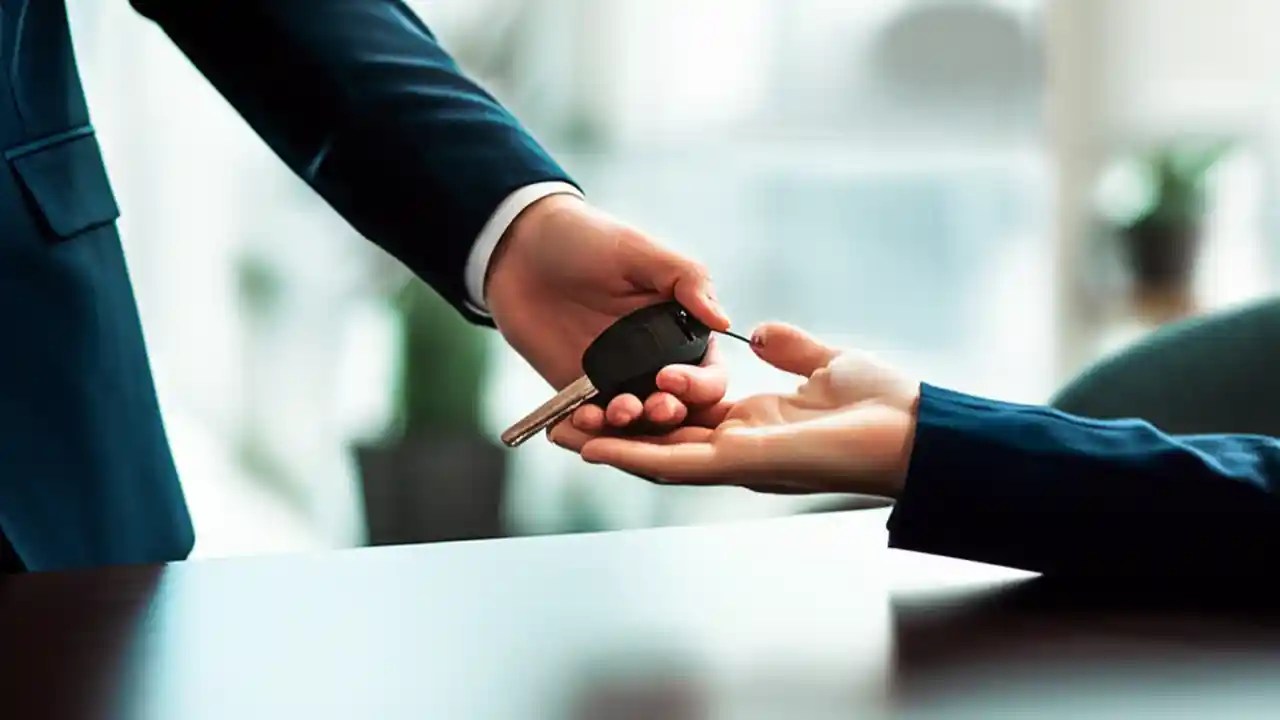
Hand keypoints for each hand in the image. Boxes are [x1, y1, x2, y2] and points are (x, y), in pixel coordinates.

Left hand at [486, 194, 730, 431]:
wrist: (518, 249)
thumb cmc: (584, 238)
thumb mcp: (639, 250)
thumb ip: (685, 279)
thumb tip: (724, 320)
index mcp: (680, 328)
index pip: (708, 371)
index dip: (700, 384)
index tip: (673, 379)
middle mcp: (655, 359)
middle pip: (678, 406)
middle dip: (670, 413)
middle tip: (654, 408)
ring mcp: (618, 378)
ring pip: (638, 421)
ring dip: (633, 426)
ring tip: (618, 413)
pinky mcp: (581, 391)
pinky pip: (594, 420)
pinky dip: (593, 428)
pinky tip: (584, 420)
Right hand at [552, 322, 920, 497]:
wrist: (914, 428)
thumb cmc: (881, 403)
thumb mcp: (823, 361)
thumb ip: (790, 350)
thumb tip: (761, 333)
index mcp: (751, 425)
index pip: (681, 420)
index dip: (642, 408)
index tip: (608, 389)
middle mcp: (736, 448)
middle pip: (655, 443)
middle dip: (607, 433)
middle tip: (561, 418)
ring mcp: (735, 459)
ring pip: (653, 457)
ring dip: (606, 447)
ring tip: (559, 432)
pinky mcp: (741, 463)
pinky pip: (675, 464)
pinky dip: (632, 456)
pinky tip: (595, 446)